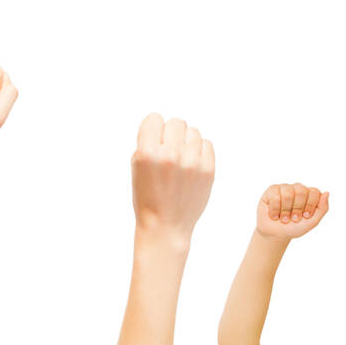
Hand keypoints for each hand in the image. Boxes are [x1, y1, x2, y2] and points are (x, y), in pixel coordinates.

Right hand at [131, 113, 214, 245]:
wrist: (166, 226)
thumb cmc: (148, 197)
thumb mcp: (137, 168)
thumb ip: (148, 143)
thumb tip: (164, 125)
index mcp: (147, 154)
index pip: (154, 118)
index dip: (153, 130)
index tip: (154, 143)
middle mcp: (170, 155)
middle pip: (176, 122)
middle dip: (171, 135)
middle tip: (169, 152)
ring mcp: (192, 162)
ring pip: (193, 131)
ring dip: (186, 142)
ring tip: (181, 160)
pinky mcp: (208, 170)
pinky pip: (207, 144)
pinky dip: (199, 152)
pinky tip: (192, 165)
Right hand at [256, 183, 328, 240]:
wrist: (276, 234)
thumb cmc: (294, 227)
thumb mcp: (312, 222)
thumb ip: (323, 208)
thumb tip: (327, 192)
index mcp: (309, 194)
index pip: (314, 192)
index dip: (310, 206)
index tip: (305, 216)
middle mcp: (298, 188)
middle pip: (301, 191)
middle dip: (297, 209)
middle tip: (294, 218)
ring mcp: (285, 188)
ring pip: (288, 194)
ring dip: (286, 211)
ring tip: (284, 218)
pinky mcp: (272, 190)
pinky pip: (275, 196)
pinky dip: (275, 210)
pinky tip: (274, 215)